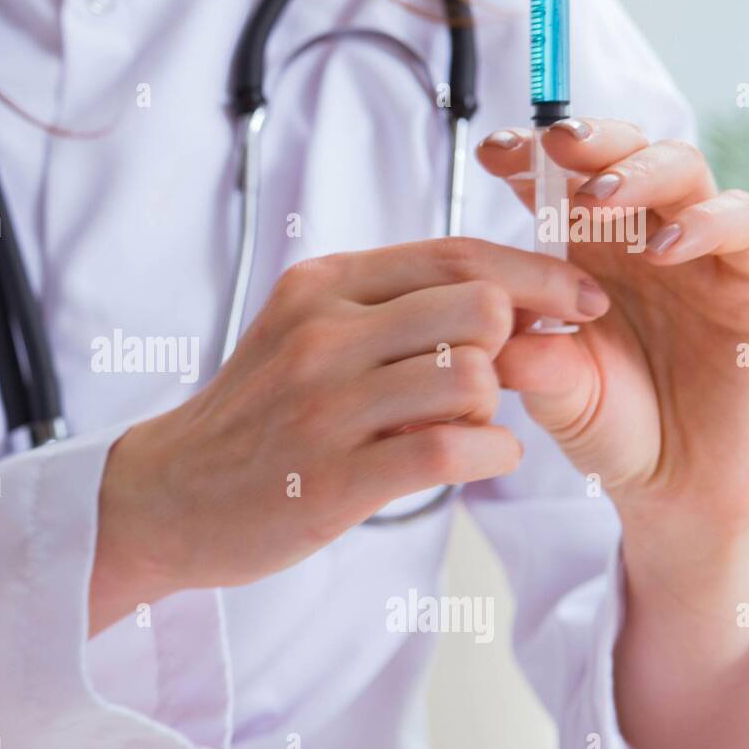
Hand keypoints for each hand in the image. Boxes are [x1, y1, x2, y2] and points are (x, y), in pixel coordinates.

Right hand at [90, 238, 609, 629]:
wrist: (169, 493)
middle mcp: (321, 335)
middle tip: (506, 375)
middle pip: (478, 308)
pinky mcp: (334, 478)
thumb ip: (387, 308)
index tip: (579, 299)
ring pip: (470, 379)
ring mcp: (324, 407)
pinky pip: (454, 451)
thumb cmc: (255, 416)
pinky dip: (489, 455)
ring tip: (466, 425)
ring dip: (492, 408)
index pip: (455, 255)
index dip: (536, 273)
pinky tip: (474, 459)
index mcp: (320, 288)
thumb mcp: (302, 332)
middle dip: (513, 343)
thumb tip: (504, 295)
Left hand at [478, 117, 748, 748]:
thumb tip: (486, 324)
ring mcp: (701, 255)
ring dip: (639, 171)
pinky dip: (703, 223)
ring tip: (598, 197)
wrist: (672, 484)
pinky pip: (740, 226)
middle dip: (586, 140)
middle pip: (623, 154)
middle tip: (549, 143)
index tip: (490, 152)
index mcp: (585, 249)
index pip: (559, 180)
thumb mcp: (550, 388)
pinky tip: (661, 247)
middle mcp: (642, 237)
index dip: (529, 156)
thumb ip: (523, 353)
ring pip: (683, 172)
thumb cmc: (606, 425)